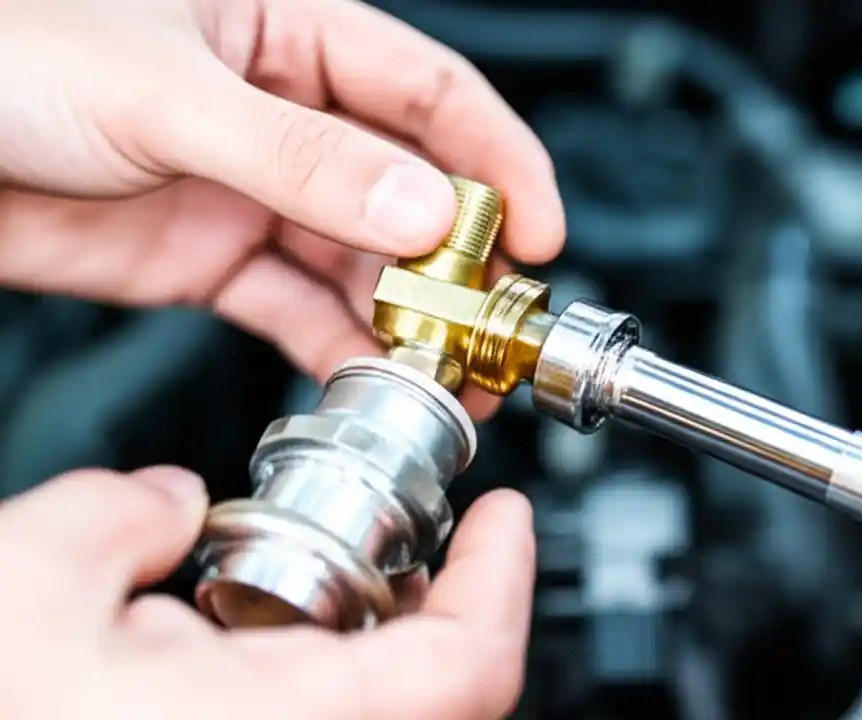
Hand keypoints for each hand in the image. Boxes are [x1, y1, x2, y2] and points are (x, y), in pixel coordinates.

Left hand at [0, 0, 564, 417]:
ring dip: (407, 315)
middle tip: (492, 323)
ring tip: (443, 367)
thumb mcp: (166, 95)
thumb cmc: (2, 54)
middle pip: (409, 187)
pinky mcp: (210, 257)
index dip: (498, 161)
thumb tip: (421, 209)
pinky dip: (337, 345)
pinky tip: (369, 373)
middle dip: (460, 259)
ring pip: (361, 258)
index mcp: (288, 31)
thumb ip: (303, 158)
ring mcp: (251, 190)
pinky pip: (296, 306)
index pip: (429, 92)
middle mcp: (284, 114)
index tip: (540, 232)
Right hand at [0, 466, 533, 719]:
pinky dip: (316, 681)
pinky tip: (255, 646)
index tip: (505, 518)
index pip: (469, 666)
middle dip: (441, 601)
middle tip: (429, 540)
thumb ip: (115, 517)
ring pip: (381, 711)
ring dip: (376, 642)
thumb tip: (161, 505)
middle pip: (439, 690)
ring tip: (337, 581)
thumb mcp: (20, 585)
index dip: (505, 580)